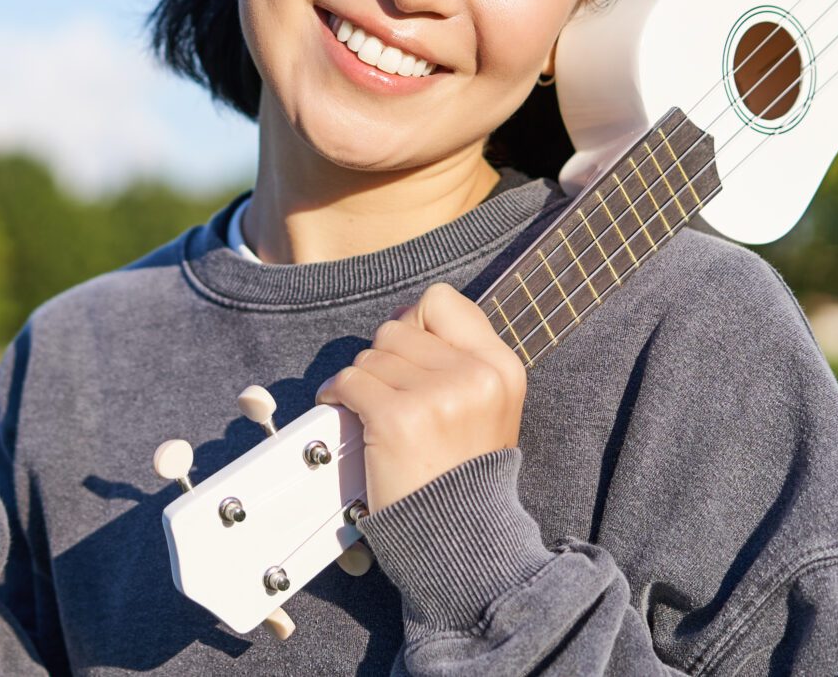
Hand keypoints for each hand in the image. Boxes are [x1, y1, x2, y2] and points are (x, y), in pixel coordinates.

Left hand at [316, 282, 525, 511]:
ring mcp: (436, 397)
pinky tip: (346, 413)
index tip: (409, 354)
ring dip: (362, 382)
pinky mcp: (397, 419)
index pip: (442, 301)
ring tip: (375, 413)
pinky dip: (337, 395)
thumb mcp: (486, 407)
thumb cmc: (462, 473)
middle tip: (391, 396)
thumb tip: (404, 320)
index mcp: (500, 367)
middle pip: (397, 329)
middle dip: (384, 360)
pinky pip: (349, 381)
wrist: (460, 536)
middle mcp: (473, 376)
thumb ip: (457, 360)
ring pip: (370, 356)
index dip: (415, 322)